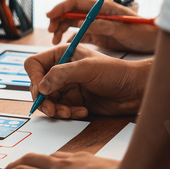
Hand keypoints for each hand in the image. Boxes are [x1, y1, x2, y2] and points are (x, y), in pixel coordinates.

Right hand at [26, 45, 148, 117]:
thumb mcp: (87, 69)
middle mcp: (61, 70)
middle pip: (37, 86)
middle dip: (43, 99)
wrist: (135, 90)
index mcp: (62, 55)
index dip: (33, 77)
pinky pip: (60, 110)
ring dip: (55, 109)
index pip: (34, 64)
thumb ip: (61, 75)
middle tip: (52, 109)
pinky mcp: (74, 101)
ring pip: (47, 101)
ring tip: (68, 113)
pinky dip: (67, 113)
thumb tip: (41, 87)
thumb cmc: (116, 72)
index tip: (40, 89)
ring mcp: (67, 87)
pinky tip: (82, 111)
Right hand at [48, 0, 158, 52]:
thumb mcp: (124, 29)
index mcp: (102, 8)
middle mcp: (96, 15)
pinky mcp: (98, 36)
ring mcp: (96, 25)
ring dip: (61, 30)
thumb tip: (81, 23)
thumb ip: (104, 25)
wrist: (154, 42)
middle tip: (50, 32)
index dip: (60, 7)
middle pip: (70, 13)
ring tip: (54, 41)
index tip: (49, 15)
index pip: (75, 3)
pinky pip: (79, 36)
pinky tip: (65, 47)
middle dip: (57, 20)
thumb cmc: (143, 32)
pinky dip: (70, 40)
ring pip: (71, 24)